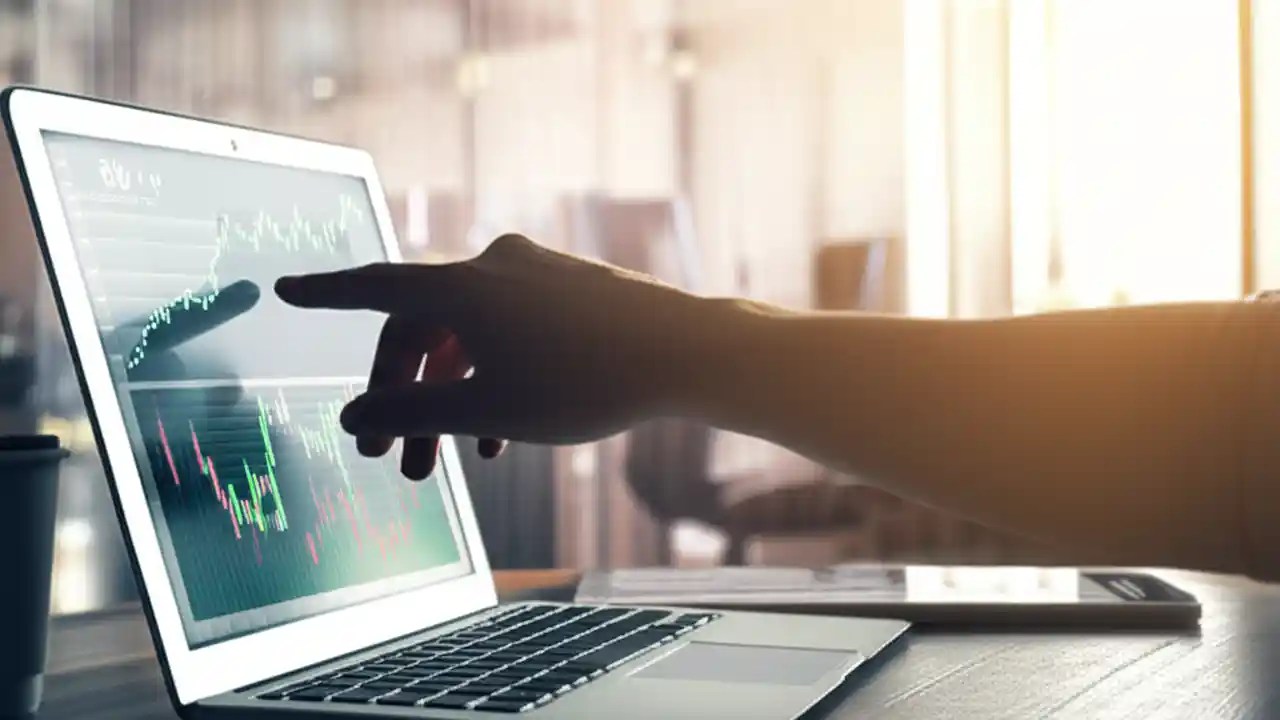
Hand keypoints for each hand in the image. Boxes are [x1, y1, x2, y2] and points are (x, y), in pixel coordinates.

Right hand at [275, 234, 706, 478]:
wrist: (685, 354)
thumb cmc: (586, 383)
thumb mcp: (488, 410)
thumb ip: (413, 415)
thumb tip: (354, 417)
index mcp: (465, 287)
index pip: (375, 288)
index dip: (325, 293)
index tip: (284, 289)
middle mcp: (494, 267)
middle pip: (422, 329)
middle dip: (404, 397)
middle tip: (394, 463)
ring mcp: (534, 274)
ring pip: (469, 336)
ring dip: (452, 396)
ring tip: (453, 464)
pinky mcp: (568, 288)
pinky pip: (508, 330)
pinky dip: (493, 375)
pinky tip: (502, 433)